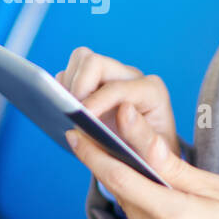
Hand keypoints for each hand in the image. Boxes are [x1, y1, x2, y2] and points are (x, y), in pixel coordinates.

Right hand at [56, 46, 178, 156]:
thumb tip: (125, 111)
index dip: (96, 102)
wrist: (148, 157)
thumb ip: (142, 135)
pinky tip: (68, 113)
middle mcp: (130, 78)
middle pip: (94, 62)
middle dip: (78, 86)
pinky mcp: (94, 82)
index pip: (117, 88)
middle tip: (73, 115)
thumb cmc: (153, 156)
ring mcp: (111, 77)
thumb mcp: (155, 154)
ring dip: (69, 86)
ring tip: (71, 114)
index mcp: (151, 91)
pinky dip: (63, 90)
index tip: (81, 120)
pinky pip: (70, 74)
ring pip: (80, 61)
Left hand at [65, 99, 218, 218]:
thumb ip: (168, 162)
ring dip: (133, 191)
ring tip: (149, 176)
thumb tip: (133, 125)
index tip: (76, 133)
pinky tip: (162, 206)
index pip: (121, 179)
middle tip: (107, 141)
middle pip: (122, 194)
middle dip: (112, 167)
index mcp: (177, 216)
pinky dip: (145, 213)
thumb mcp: (215, 186)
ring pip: (130, 212)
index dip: (93, 154)